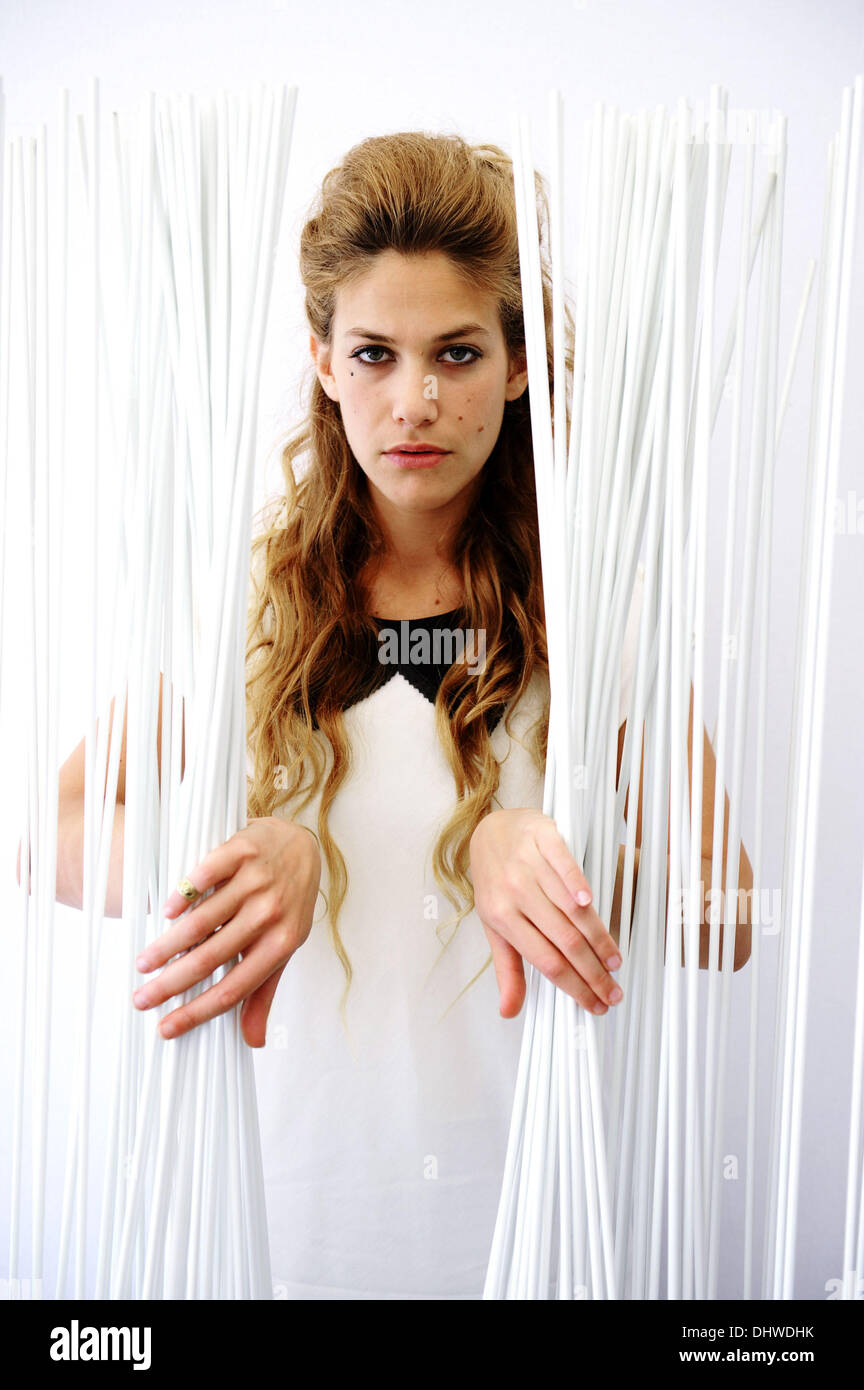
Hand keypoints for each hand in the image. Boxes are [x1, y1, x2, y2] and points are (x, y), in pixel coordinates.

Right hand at [131, 817, 320, 1046]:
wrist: (302, 846)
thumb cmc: (289, 904)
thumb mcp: (284, 946)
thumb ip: (265, 991)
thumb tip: (253, 1043)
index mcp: (281, 945)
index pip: (234, 989)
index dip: (197, 1012)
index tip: (165, 1029)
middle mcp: (270, 914)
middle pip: (210, 958)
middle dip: (170, 984)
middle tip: (140, 999)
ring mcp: (256, 881)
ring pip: (203, 921)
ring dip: (168, 945)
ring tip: (143, 963)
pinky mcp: (241, 851)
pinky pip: (206, 876)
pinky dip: (183, 895)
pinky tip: (166, 912)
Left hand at [469, 808, 622, 1018]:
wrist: (489, 832)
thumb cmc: (495, 883)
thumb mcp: (494, 926)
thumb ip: (507, 969)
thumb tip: (509, 1011)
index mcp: (502, 918)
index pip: (546, 962)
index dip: (574, 986)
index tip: (596, 1004)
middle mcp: (514, 893)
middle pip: (563, 940)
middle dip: (593, 972)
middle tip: (614, 992)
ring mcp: (528, 865)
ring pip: (569, 908)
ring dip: (596, 937)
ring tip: (614, 962)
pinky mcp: (542, 838)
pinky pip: (562, 863)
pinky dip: (576, 883)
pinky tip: (590, 903)